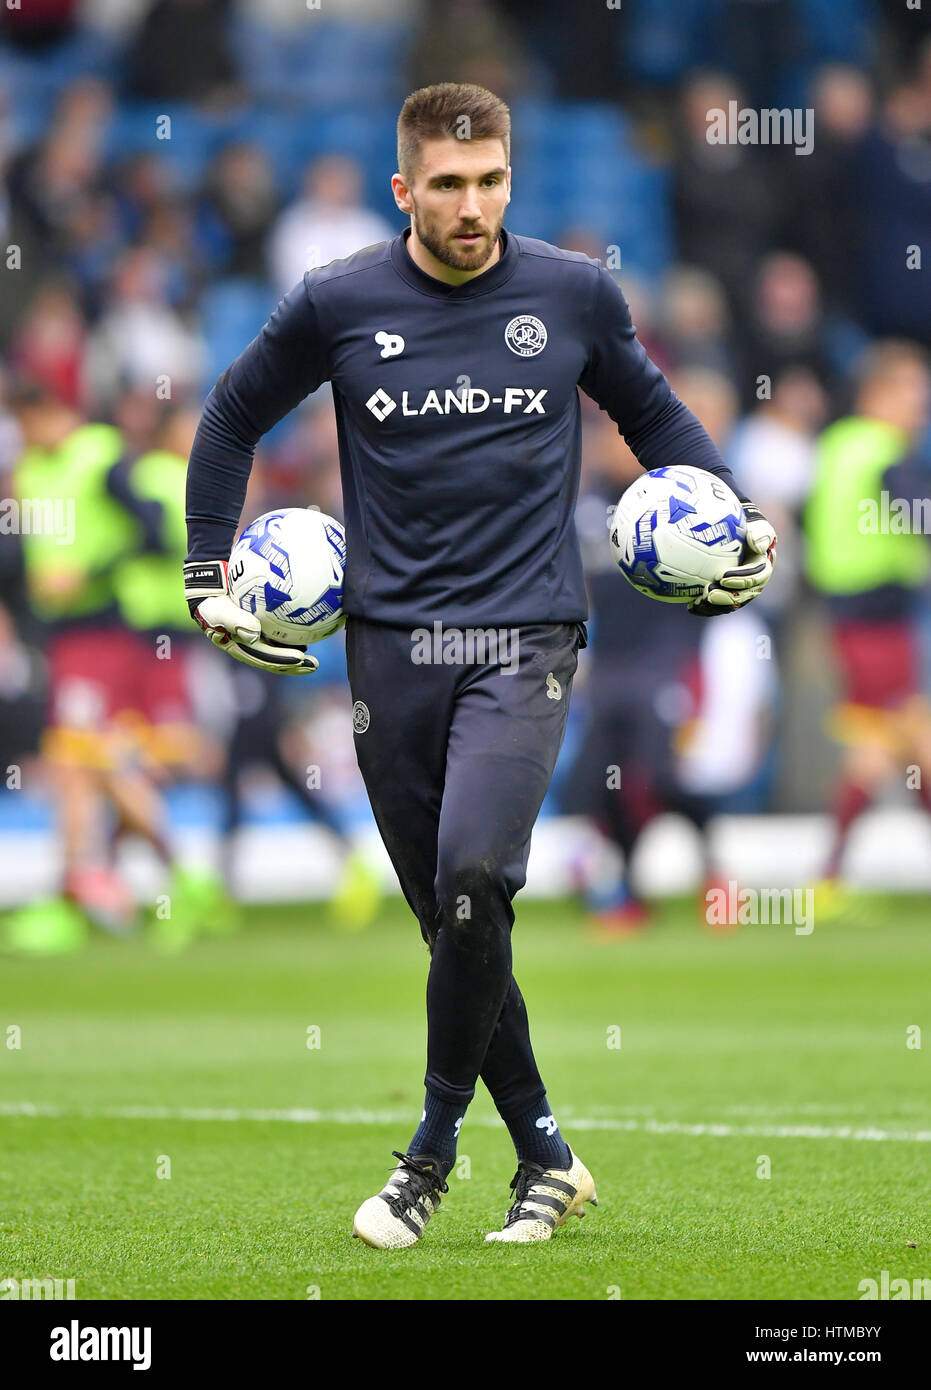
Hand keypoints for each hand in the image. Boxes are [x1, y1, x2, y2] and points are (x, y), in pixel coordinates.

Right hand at [183, 560, 318, 674]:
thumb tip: (255, 633)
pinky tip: (309, 630)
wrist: (208, 591)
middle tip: (314, 665)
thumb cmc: (212, 601)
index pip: (265, 658)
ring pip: (279, 649)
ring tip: (315, 656)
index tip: (300, 659)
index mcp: (241, 648)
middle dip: (295, 665)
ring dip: (297, 654)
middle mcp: (250, 647)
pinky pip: (279, 633)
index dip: (283, 661)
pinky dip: (292, 635)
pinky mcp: (260, 627)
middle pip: (276, 660)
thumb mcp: (218, 611)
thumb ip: (235, 620)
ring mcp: (256, 639)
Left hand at [688, 503, 775, 616]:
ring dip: (716, 605)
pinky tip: (692, 606)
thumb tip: (759, 545)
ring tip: (700, 602)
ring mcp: (739, 590)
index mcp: (763, 566)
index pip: (757, 576)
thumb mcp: (755, 523)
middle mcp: (754, 582)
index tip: (722, 577)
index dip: (742, 580)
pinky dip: (706, 607)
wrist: (731, 528)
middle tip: (709, 593)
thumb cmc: (743, 523)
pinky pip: (717, 604)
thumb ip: (760, 532)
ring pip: (730, 603)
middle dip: (727, 597)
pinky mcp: (725, 594)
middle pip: (743, 594)